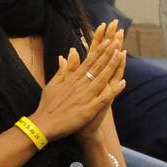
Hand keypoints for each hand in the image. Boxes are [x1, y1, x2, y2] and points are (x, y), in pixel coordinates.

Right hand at [29, 22, 126, 141]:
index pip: (88, 61)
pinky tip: (123, 83)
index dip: (99, 51)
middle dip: (108, 53)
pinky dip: (113, 91)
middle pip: (96, 66)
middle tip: (117, 42)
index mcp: (71, 79)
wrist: (44, 125)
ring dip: (112, 66)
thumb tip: (64, 56)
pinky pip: (104, 98)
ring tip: (121, 54)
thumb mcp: (52, 84)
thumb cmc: (47, 105)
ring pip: (101, 78)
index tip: (107, 41)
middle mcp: (79, 86)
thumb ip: (61, 71)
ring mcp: (85, 97)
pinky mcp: (88, 110)